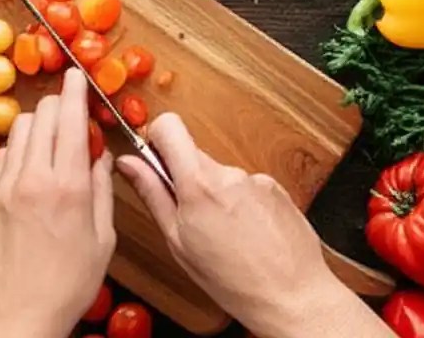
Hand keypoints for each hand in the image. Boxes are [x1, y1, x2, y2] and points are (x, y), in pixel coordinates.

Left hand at [0, 69, 115, 337]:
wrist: (19, 315)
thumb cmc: (69, 284)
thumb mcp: (103, 238)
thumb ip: (103, 189)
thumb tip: (102, 155)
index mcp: (69, 186)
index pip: (71, 120)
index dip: (76, 92)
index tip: (78, 77)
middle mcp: (33, 178)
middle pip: (42, 116)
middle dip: (59, 105)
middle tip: (71, 110)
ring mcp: (6, 186)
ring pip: (18, 130)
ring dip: (37, 124)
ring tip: (51, 137)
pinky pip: (1, 156)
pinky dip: (17, 149)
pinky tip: (29, 164)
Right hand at [117, 114, 392, 337]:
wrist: (293, 296)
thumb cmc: (234, 280)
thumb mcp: (178, 241)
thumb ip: (152, 194)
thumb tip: (129, 164)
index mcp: (199, 184)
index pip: (169, 126)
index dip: (156, 138)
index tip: (154, 161)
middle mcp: (229, 173)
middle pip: (193, 154)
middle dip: (184, 177)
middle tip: (187, 215)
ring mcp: (256, 179)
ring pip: (219, 174)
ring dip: (214, 195)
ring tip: (223, 234)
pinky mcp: (275, 188)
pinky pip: (245, 186)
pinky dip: (239, 204)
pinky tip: (245, 234)